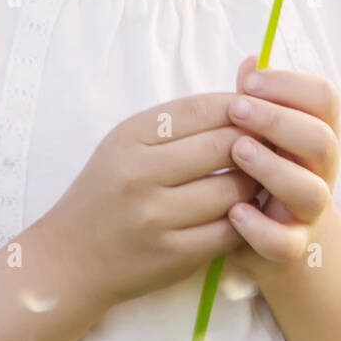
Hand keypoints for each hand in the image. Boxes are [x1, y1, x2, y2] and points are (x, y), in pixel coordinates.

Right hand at [48, 89, 260, 308]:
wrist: (71, 258)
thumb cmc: (109, 191)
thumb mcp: (129, 143)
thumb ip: (183, 119)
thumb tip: (248, 82)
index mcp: (131, 137)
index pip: (203, 109)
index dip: (240, 108)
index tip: (257, 113)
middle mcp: (140, 174)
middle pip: (225, 146)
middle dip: (256, 143)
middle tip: (269, 146)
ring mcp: (157, 217)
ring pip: (234, 189)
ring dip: (255, 183)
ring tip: (257, 178)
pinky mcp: (174, 255)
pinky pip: (231, 230)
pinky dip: (246, 219)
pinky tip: (245, 212)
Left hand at [224, 55, 340, 269]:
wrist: (275, 244)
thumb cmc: (262, 173)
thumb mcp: (261, 134)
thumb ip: (256, 100)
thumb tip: (250, 60)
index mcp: (315, 134)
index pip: (325, 98)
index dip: (291, 84)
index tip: (249, 81)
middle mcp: (321, 171)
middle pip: (322, 140)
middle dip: (279, 120)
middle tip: (237, 108)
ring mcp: (309, 212)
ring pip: (311, 191)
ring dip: (274, 168)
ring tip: (238, 152)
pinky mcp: (291, 248)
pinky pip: (285, 242)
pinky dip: (261, 228)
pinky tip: (235, 212)